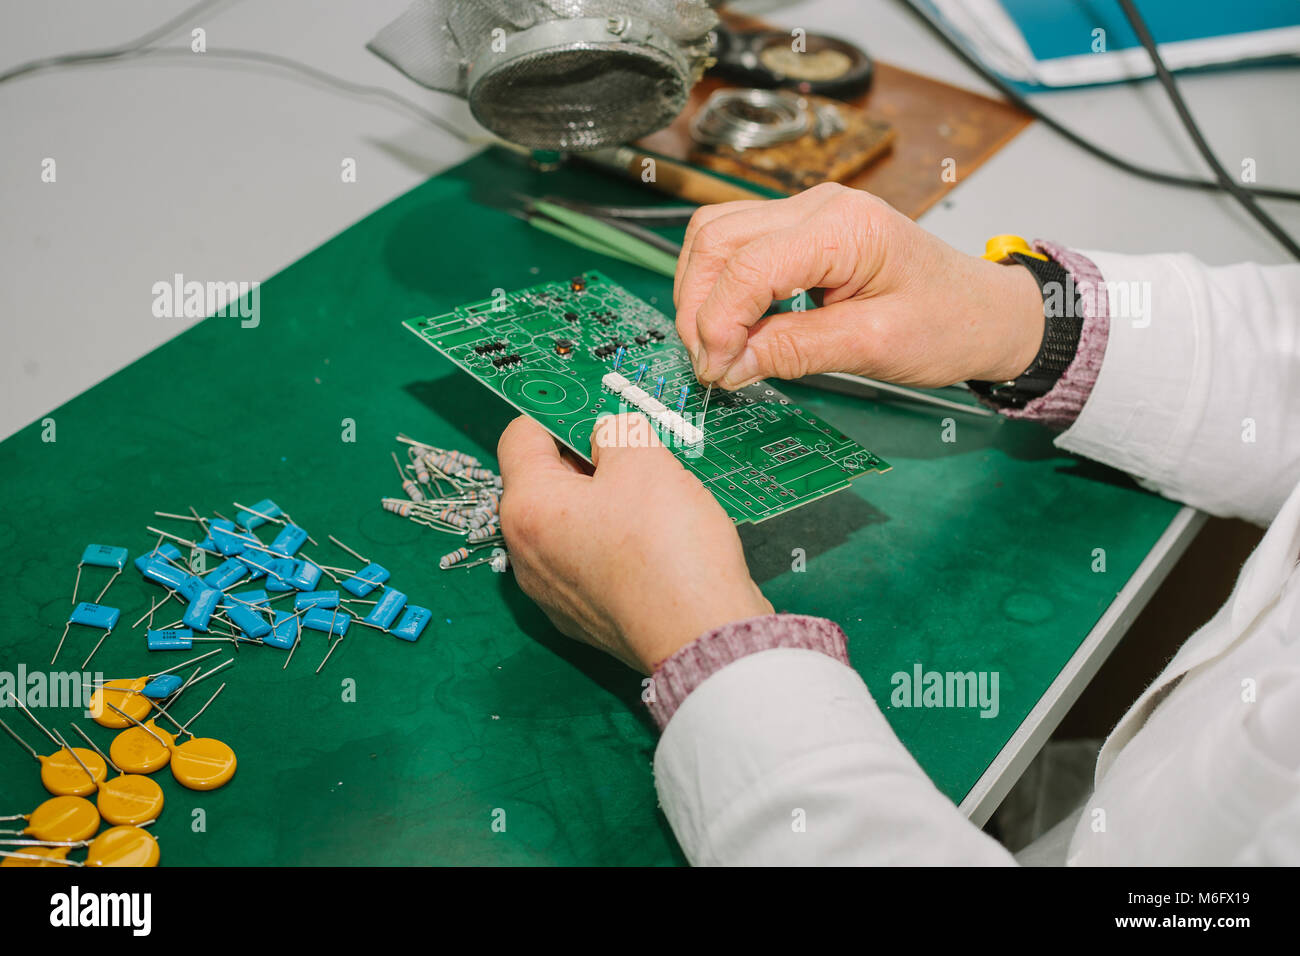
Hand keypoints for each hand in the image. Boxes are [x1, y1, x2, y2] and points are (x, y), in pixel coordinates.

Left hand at [497, 413, 771, 673]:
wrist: (703, 638)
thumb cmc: (667, 546)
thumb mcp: (645, 460)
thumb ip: (617, 429)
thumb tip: (607, 432)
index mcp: (527, 509)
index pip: (520, 436)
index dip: (558, 411)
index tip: (596, 405)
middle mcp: (526, 555)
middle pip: (545, 482)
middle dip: (587, 457)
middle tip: (636, 449)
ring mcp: (553, 593)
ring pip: (570, 523)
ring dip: (603, 500)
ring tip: (652, 495)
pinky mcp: (584, 618)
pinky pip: (590, 561)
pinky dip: (614, 542)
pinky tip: (655, 540)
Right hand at [673, 182, 1045, 389]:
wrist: (984, 311)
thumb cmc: (947, 323)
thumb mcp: (871, 347)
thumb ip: (793, 350)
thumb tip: (726, 364)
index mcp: (846, 227)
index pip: (748, 265)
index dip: (718, 322)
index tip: (716, 370)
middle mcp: (819, 206)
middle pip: (717, 238)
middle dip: (698, 305)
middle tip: (710, 363)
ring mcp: (806, 211)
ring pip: (715, 235)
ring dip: (702, 293)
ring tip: (718, 348)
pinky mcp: (799, 229)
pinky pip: (735, 244)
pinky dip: (720, 286)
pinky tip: (733, 326)